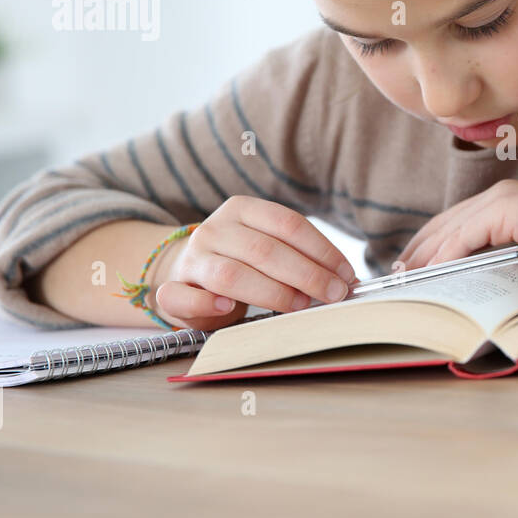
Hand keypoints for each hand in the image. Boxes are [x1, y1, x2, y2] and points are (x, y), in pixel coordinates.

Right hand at [148, 196, 359, 329]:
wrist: (186, 271)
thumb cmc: (241, 262)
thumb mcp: (268, 247)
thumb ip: (298, 256)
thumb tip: (344, 279)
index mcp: (243, 209)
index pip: (289, 224)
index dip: (322, 250)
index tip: (346, 275)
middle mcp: (215, 229)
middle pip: (265, 250)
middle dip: (307, 275)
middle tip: (333, 295)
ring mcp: (192, 259)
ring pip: (231, 274)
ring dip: (272, 293)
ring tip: (300, 306)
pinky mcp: (171, 289)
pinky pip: (182, 296)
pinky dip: (207, 303)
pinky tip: (229, 308)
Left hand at [396, 179, 517, 281]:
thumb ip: (510, 260)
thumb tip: (484, 284)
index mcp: (507, 202)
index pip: (455, 223)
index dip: (430, 244)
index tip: (412, 267)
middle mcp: (499, 195)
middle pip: (444, 224)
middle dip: (417, 250)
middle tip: (395, 275)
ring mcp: (502, 199)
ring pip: (449, 230)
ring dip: (424, 257)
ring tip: (405, 280)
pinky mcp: (506, 210)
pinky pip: (464, 237)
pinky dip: (445, 257)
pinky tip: (430, 275)